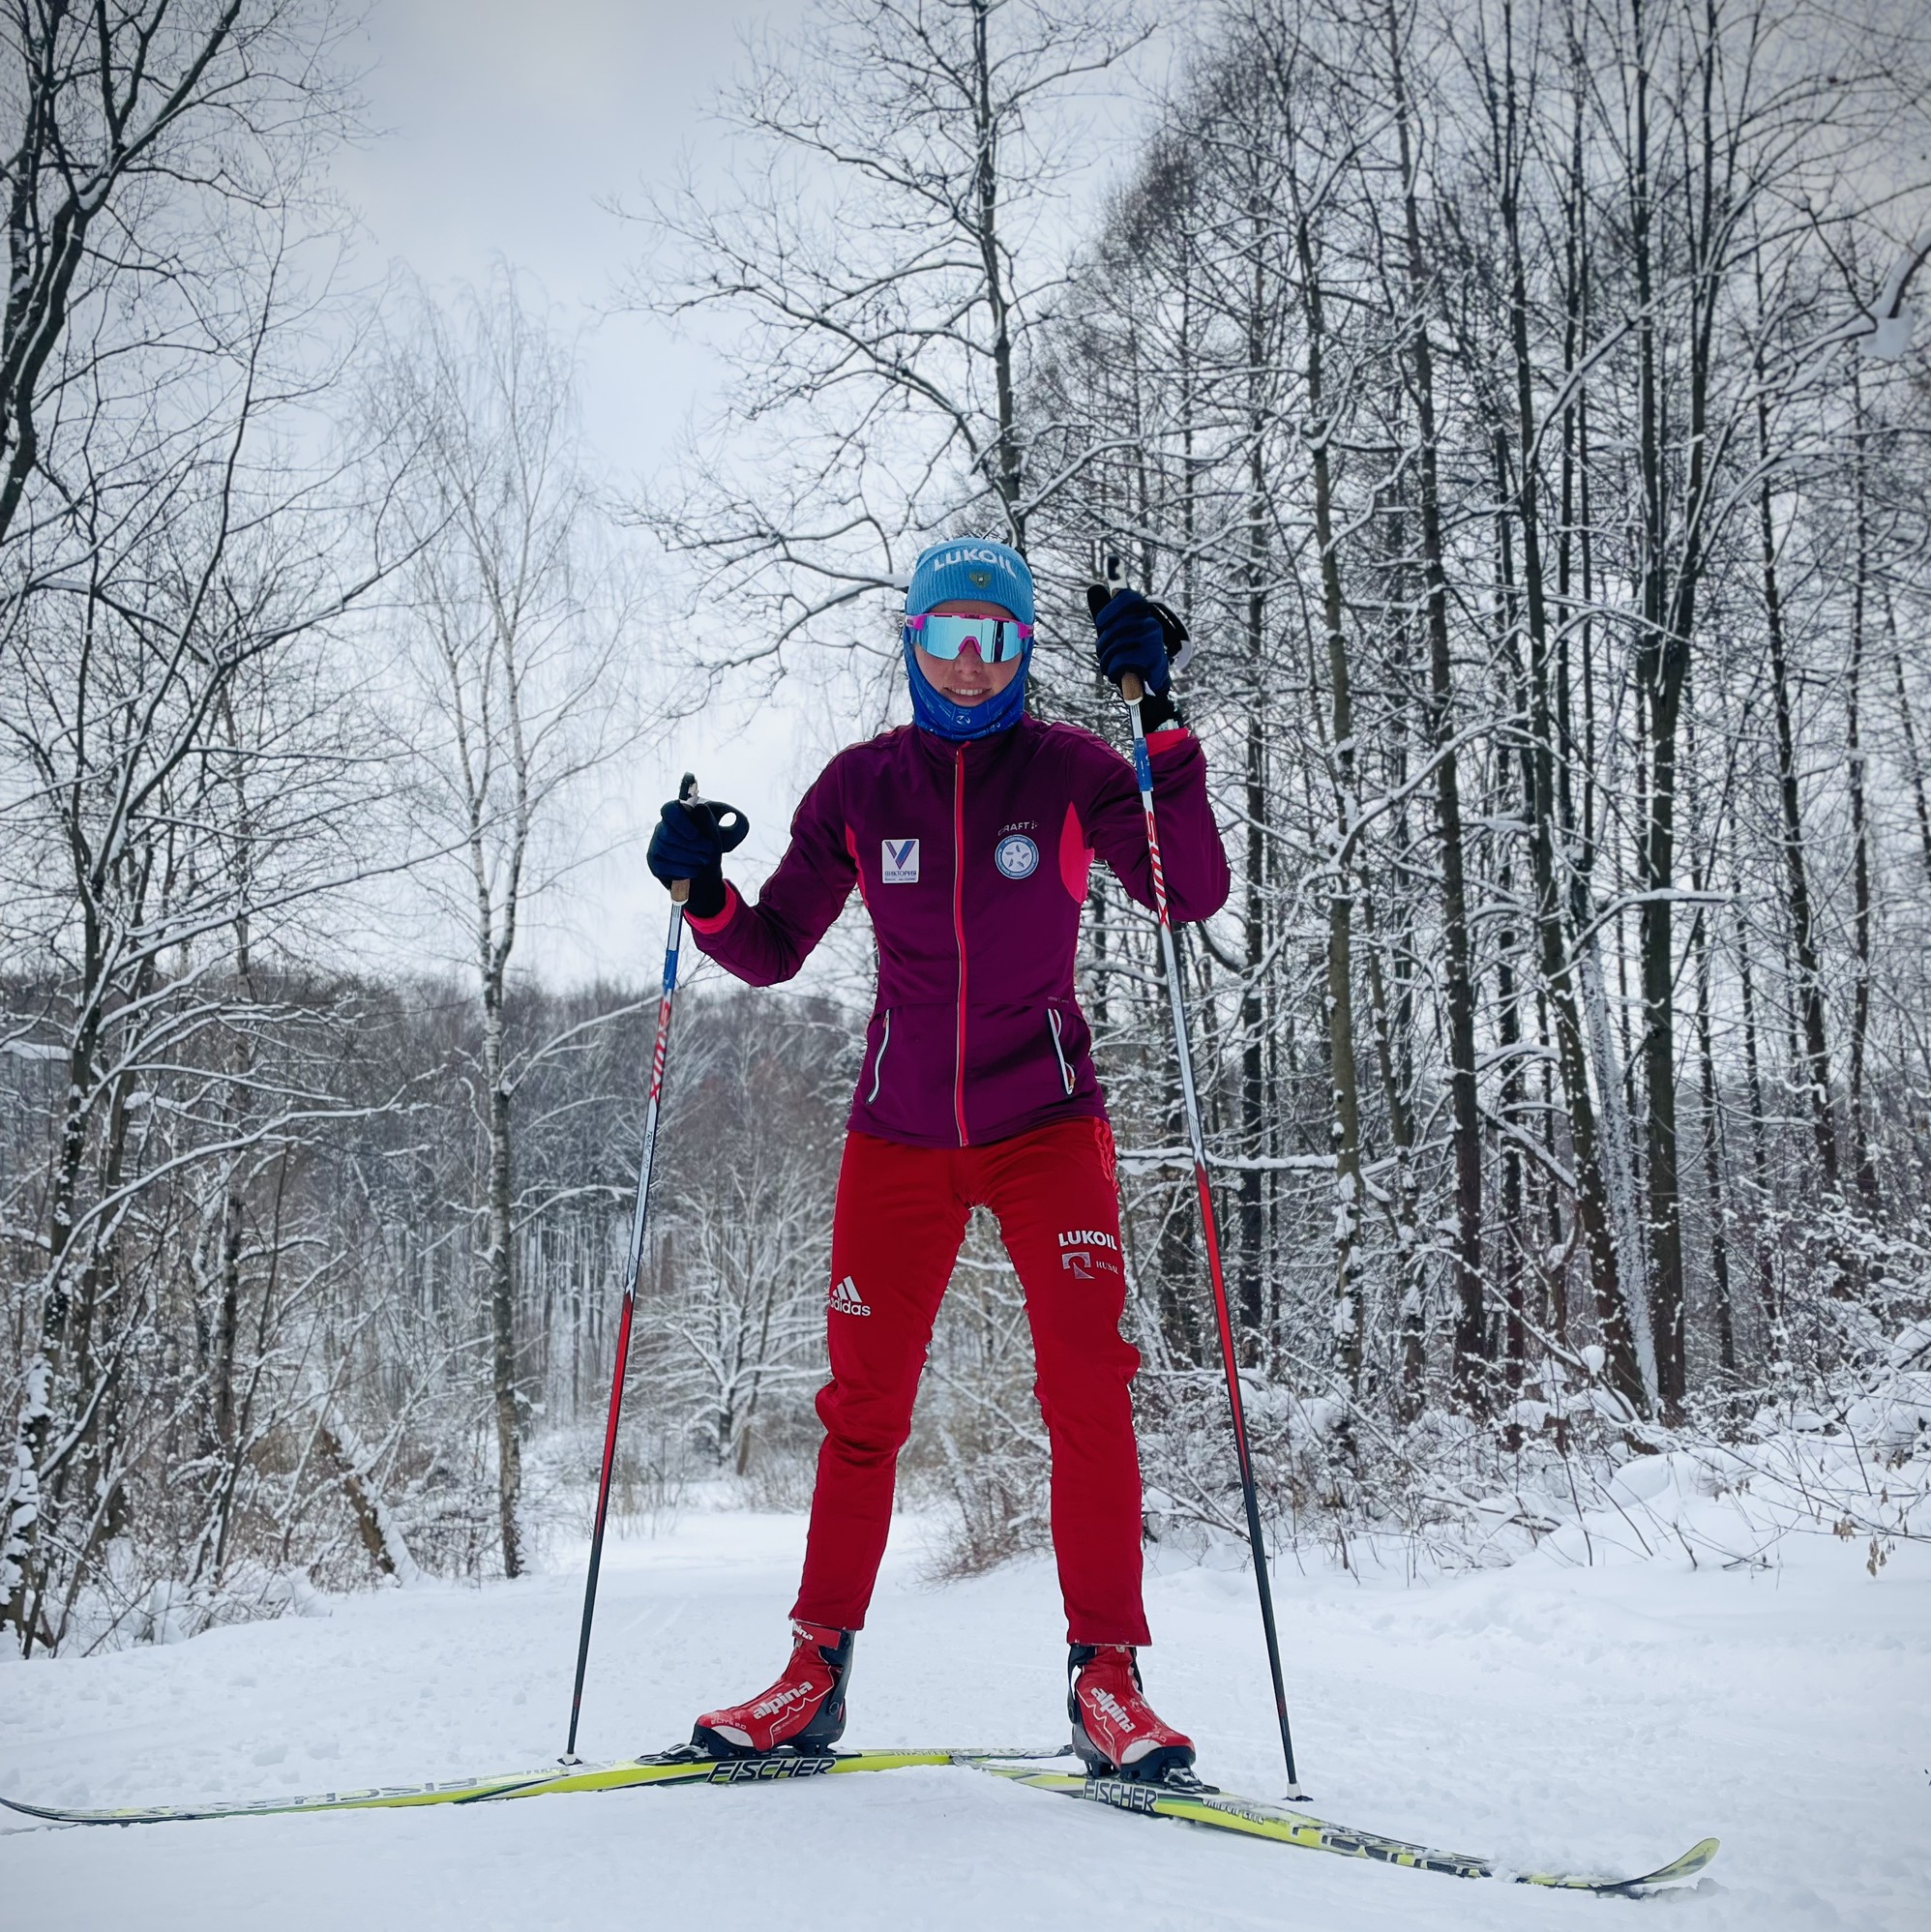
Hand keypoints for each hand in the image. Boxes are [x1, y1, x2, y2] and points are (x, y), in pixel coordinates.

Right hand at [647, 778, 749, 916]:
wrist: (707, 871)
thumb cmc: (712, 846)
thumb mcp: (720, 832)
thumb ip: (714, 818)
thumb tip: (699, 808)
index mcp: (677, 814)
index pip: (669, 810)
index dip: (681, 822)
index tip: (696, 834)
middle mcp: (662, 827)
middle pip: (667, 834)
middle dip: (691, 845)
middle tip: (708, 850)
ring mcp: (656, 846)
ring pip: (666, 851)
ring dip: (690, 858)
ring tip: (704, 860)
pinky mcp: (655, 863)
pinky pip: (664, 866)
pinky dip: (683, 870)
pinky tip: (695, 870)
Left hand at [1087, 587, 1186, 696]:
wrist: (1150, 685)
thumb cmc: (1130, 657)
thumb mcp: (1116, 634)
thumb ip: (1106, 614)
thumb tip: (1094, 588)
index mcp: (1143, 614)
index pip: (1126, 597)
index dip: (1109, 609)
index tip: (1100, 623)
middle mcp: (1151, 623)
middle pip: (1113, 627)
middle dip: (1102, 646)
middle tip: (1105, 656)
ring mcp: (1153, 639)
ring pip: (1115, 645)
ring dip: (1106, 662)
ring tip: (1112, 668)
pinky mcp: (1153, 657)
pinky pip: (1121, 660)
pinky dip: (1114, 670)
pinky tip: (1119, 674)